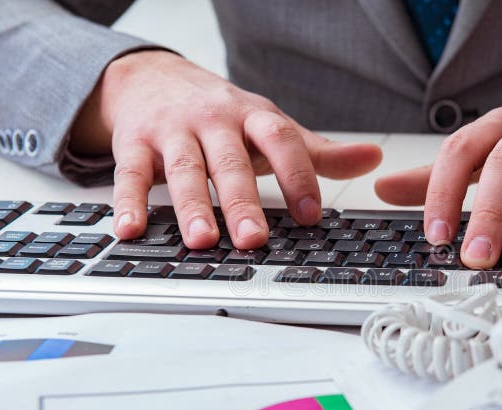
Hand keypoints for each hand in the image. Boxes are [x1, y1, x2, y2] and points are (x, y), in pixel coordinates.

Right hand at [71, 50, 381, 248]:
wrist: (153, 77)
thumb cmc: (221, 112)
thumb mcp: (269, 125)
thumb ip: (316, 151)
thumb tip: (373, 158)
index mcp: (253, 117)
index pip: (281, 141)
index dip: (298, 177)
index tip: (311, 215)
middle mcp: (213, 121)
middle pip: (230, 162)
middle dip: (242, 201)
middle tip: (254, 238)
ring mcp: (172, 131)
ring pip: (183, 169)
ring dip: (191, 205)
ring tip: (202, 239)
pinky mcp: (134, 144)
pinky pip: (129, 174)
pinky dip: (128, 202)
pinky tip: (132, 229)